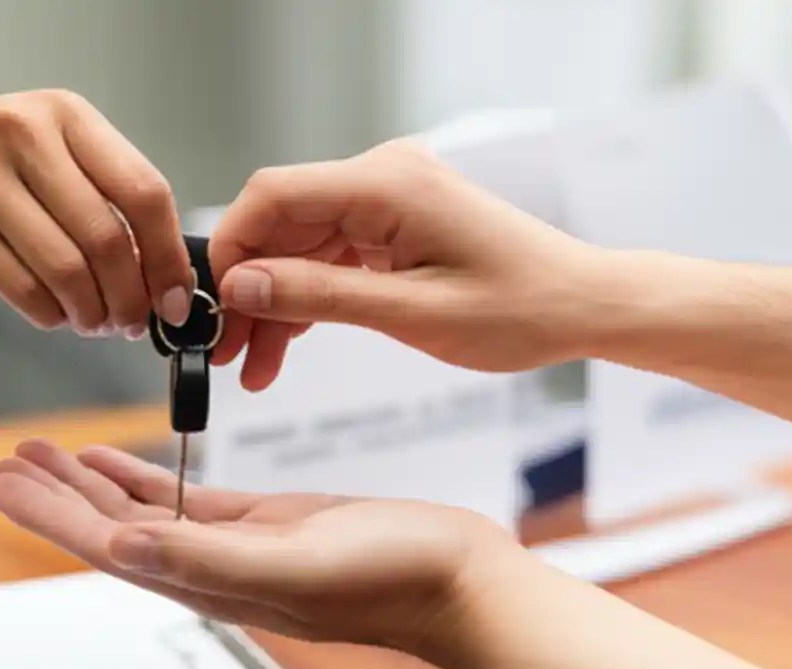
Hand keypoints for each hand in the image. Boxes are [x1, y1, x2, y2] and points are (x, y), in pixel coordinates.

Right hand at [0, 90, 193, 335]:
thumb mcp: (38, 152)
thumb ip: (98, 196)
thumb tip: (163, 271)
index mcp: (64, 114)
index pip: (145, 191)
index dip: (167, 256)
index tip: (175, 299)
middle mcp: (25, 131)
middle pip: (107, 237)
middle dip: (129, 298)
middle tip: (129, 325)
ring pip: (64, 266)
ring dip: (87, 312)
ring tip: (90, 322)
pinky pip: (17, 284)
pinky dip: (46, 313)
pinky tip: (52, 316)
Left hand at [0, 439, 514, 654]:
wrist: (455, 580)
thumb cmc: (391, 581)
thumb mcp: (292, 564)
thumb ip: (203, 559)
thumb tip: (124, 550)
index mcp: (206, 580)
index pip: (105, 545)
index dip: (50, 515)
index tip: (6, 483)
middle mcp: (208, 565)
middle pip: (109, 527)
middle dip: (56, 494)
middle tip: (10, 461)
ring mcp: (233, 543)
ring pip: (140, 509)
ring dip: (91, 481)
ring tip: (48, 455)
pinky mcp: (263, 520)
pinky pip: (185, 497)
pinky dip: (146, 476)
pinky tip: (122, 460)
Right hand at [208, 138, 613, 388]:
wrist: (581, 305)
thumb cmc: (519, 308)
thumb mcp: (412, 314)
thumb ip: (321, 296)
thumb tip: (242, 286)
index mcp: (387, 184)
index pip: (274, 194)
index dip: (232, 248)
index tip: (211, 305)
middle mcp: (382, 179)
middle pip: (281, 223)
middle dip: (248, 287)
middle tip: (224, 350)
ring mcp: (387, 201)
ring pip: (299, 247)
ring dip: (274, 303)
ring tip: (251, 366)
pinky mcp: (392, 226)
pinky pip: (329, 258)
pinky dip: (306, 300)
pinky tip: (283, 347)